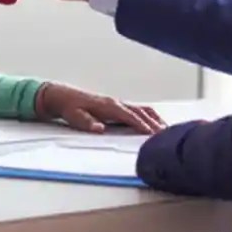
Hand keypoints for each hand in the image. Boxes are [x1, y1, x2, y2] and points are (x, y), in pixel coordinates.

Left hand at [36, 83, 166, 133]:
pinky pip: (138, 109)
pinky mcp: (118, 105)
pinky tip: (156, 123)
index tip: (154, 134)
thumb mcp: (75, 117)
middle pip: (141, 112)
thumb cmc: (70, 108)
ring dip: (155, 119)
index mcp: (108, 106)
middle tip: (168, 136)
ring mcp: (118, 103)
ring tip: (168, 130)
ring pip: (142, 110)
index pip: (130, 116)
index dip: (142, 125)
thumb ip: (87, 123)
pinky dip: (150, 115)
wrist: (63, 96)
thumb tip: (100, 129)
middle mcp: (116, 102)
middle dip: (154, 124)